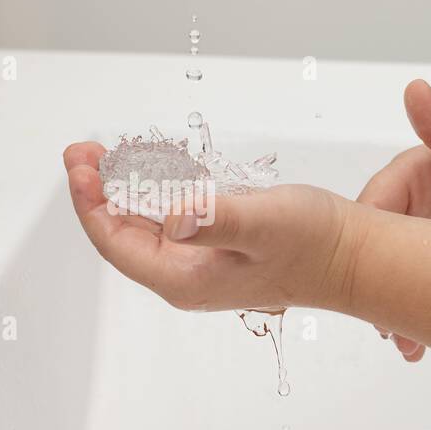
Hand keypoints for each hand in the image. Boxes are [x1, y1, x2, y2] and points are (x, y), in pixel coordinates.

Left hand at [64, 142, 361, 312]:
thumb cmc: (313, 243)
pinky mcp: (212, 248)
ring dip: (121, 189)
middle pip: (121, 233)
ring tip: (103, 154)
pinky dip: (151, 192)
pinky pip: (167, 220)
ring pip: (142, 225)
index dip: (91, 203)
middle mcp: (183, 276)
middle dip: (98, 190)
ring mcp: (197, 264)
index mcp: (183, 279)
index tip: (80, 165)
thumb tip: (172, 219)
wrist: (351, 256)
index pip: (115, 242)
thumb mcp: (262, 224)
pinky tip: (147, 169)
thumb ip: (214, 220)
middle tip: (82, 150)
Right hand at [358, 79, 430, 361]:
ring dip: (395, 311)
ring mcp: (421, 240)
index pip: (371, 211)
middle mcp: (406, 208)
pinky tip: (417, 346)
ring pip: (394, 278)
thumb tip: (415, 89)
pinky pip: (419, 291)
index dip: (363, 244)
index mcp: (406, 176)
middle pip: (377, 253)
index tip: (364, 275)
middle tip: (384, 326)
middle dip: (377, 289)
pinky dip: (417, 317)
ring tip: (404, 345)